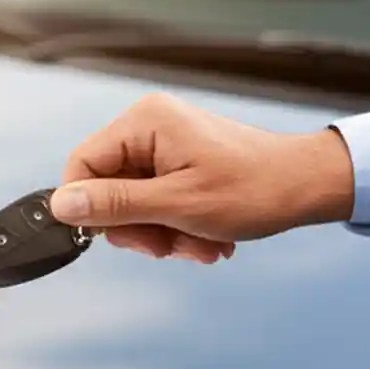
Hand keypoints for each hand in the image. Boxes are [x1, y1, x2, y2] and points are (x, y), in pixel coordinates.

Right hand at [49, 93, 354, 262]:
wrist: (307, 188)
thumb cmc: (253, 189)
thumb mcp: (176, 204)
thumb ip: (115, 204)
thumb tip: (62, 205)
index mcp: (144, 122)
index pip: (82, 165)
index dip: (91, 209)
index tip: (119, 239)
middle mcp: (151, 126)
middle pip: (108, 189)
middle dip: (140, 228)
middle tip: (170, 246)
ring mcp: (168, 145)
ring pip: (136, 204)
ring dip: (164, 234)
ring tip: (200, 244)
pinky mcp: (182, 164)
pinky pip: (159, 202)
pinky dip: (179, 227)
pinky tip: (208, 239)